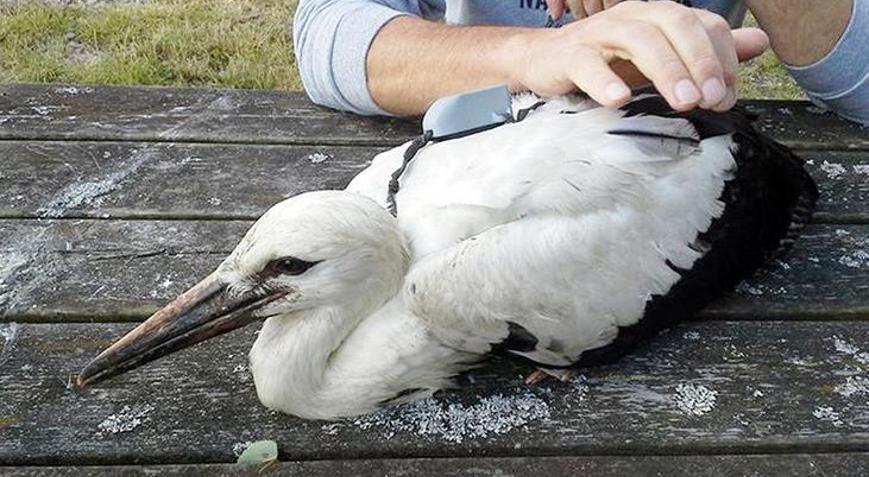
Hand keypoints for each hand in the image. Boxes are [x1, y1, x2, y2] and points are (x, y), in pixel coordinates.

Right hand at [514, 1, 768, 110]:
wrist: (546, 62)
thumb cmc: (607, 61)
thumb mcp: (661, 57)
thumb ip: (706, 51)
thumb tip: (758, 43)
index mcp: (659, 15)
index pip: (703, 25)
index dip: (722, 59)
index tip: (727, 97)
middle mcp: (633, 15)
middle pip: (676, 24)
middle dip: (700, 62)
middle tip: (712, 100)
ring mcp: (600, 33)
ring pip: (638, 39)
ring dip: (666, 71)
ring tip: (682, 103)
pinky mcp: (569, 55)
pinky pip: (588, 63)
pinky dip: (604, 81)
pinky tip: (619, 100)